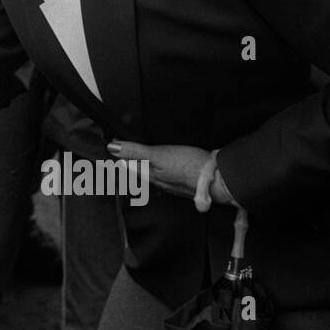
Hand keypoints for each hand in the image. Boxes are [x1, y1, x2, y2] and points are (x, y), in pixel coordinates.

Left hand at [107, 141, 236, 211]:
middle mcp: (158, 182)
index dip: (118, 156)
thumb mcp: (159, 155)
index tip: (110, 146)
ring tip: (132, 157)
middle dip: (127, 162)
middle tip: (117, 150)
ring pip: (150, 173)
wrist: (219, 180)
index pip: (127, 166)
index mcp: (150, 176)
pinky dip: (157, 166)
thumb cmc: (189, 167)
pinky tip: (161, 164)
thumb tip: (112, 148)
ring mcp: (171, 183)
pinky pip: (164, 174)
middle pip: (137, 171)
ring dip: (141, 164)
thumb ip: (136, 152)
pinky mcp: (183, 181)